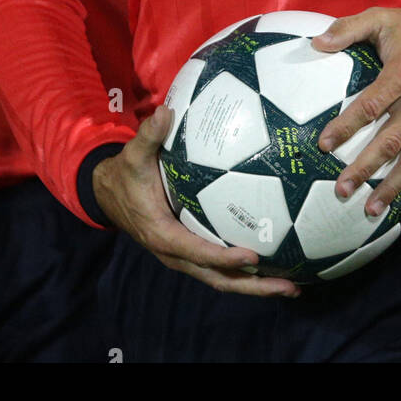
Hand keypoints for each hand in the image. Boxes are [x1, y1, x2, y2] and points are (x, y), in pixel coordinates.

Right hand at [92, 106, 299, 296]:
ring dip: (255, 286)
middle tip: (289, 288)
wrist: (109, 194)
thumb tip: (165, 112)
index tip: (254, 257)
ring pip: (221, 280)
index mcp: (162, 235)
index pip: (198, 252)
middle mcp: (175, 254)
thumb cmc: (127, 174)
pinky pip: (219, 270)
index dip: (224, 258)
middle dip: (253, 286)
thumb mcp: (133, 155)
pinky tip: (272, 267)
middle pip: (218, 279)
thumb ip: (149, 135)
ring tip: (291, 286)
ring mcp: (184, 257)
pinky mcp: (190, 252)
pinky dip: (244, 274)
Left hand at [313, 7, 400, 222]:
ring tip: (369, 209)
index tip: (324, 144)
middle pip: (391, 141)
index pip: (371, 105)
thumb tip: (316, 43)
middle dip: (366, 168)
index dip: (347, 126)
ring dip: (392, 187)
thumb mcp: (380, 18)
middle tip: (341, 190)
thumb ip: (347, 29)